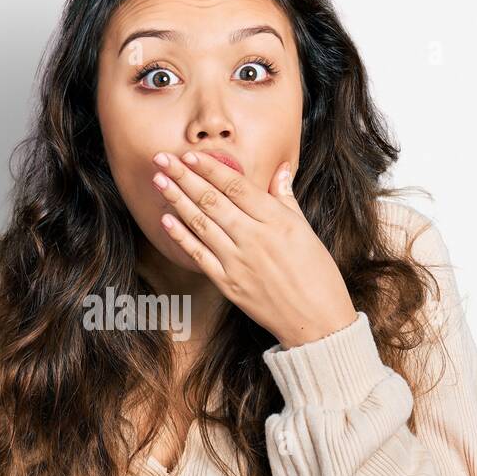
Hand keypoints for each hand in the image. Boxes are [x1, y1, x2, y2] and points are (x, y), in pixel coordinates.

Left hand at [151, 150, 358, 349]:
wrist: (316, 321)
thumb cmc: (317, 275)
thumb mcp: (306, 230)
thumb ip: (286, 198)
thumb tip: (280, 169)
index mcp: (276, 220)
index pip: (236, 185)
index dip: (210, 168)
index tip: (190, 154)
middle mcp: (254, 238)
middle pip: (212, 200)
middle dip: (184, 176)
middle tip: (162, 158)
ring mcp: (238, 262)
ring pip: (201, 224)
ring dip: (177, 200)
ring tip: (159, 181)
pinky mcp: (228, 284)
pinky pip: (199, 255)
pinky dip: (181, 236)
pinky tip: (166, 219)